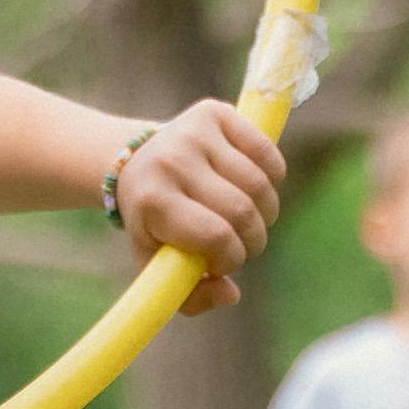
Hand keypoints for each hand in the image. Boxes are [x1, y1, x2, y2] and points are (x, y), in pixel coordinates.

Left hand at [111, 103, 282, 309]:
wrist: (134, 162)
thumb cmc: (153, 221)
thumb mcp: (156, 263)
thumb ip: (190, 295)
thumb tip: (231, 293)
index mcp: (152, 201)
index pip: (216, 236)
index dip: (232, 258)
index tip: (224, 262)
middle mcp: (171, 161)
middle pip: (242, 212)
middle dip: (252, 240)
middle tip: (243, 244)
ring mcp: (193, 133)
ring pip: (260, 185)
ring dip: (267, 213)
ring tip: (251, 219)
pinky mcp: (214, 112)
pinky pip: (267, 153)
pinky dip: (274, 178)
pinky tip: (258, 189)